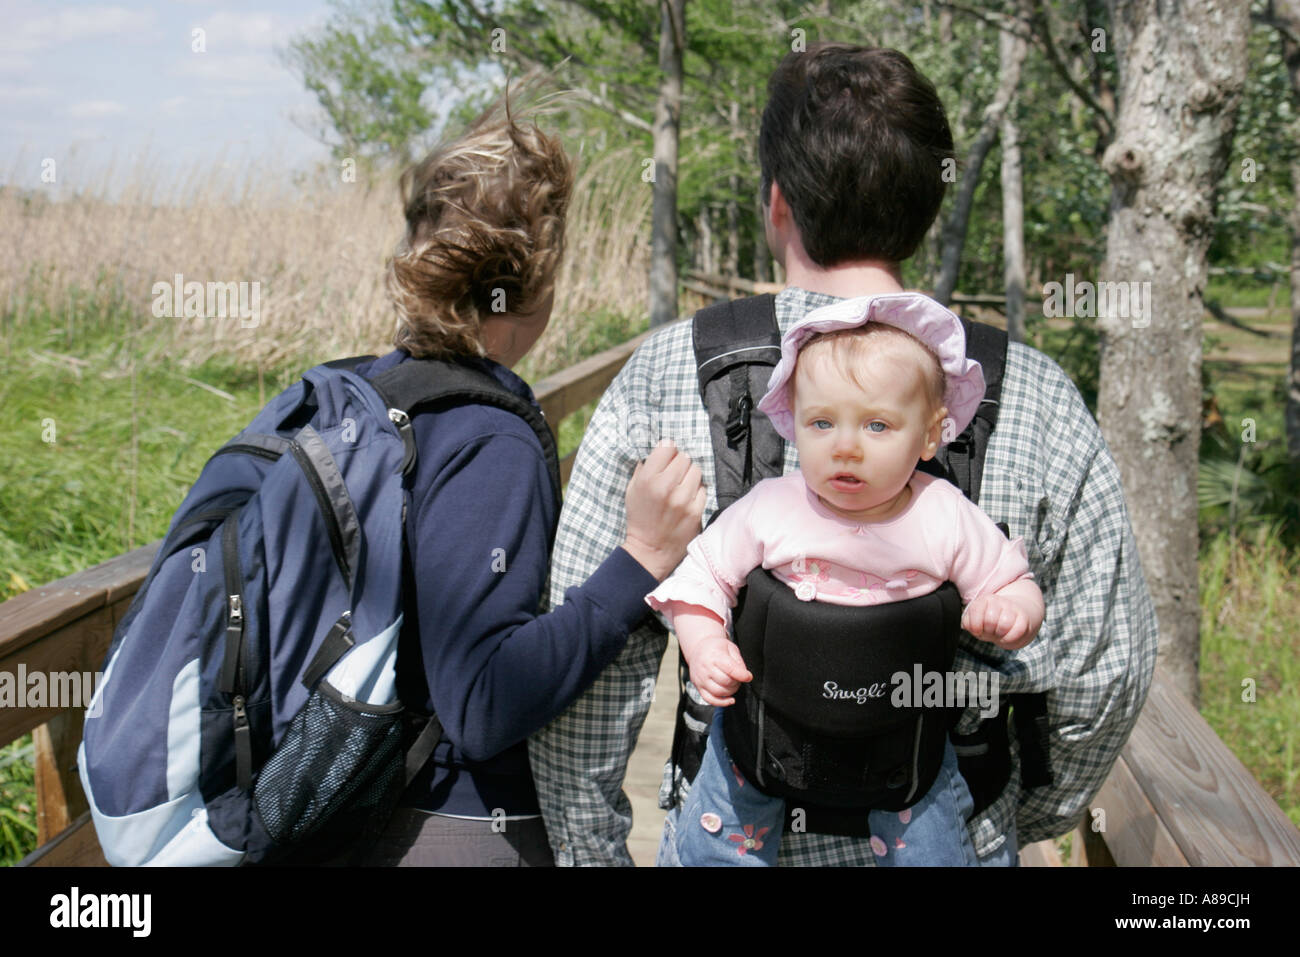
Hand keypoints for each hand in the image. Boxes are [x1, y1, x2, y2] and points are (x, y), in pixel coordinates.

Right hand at [622, 438, 705, 579]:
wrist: (651, 550)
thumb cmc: (640, 518)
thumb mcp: (632, 490)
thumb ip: (644, 468)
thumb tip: (660, 450)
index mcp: (647, 479)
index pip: (667, 446)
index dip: (667, 451)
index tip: (666, 459)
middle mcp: (666, 486)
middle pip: (684, 457)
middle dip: (679, 464)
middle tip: (674, 475)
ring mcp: (683, 499)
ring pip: (696, 470)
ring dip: (690, 475)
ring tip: (682, 486)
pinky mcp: (696, 511)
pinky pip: (703, 488)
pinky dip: (697, 490)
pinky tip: (688, 498)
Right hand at [688, 635, 751, 707]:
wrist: (698, 648)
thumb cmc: (715, 648)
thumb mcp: (730, 647)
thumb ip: (738, 662)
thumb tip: (744, 676)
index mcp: (715, 656)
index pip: (731, 669)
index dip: (743, 675)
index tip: (748, 676)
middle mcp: (706, 668)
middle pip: (726, 682)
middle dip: (737, 682)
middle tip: (738, 678)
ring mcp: (700, 679)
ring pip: (719, 692)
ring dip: (731, 691)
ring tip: (733, 684)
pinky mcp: (698, 687)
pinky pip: (710, 700)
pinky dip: (722, 703)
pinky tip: (730, 700)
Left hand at [961, 594, 1038, 649]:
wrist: (1015, 617)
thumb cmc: (992, 622)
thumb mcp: (976, 622)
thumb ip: (968, 623)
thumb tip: (969, 627)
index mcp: (983, 600)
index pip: (975, 612)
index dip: (975, 627)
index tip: (979, 629)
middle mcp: (998, 601)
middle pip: (990, 620)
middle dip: (988, 631)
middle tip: (991, 631)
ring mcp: (1012, 608)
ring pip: (1004, 624)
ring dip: (1000, 635)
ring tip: (999, 633)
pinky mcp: (1024, 618)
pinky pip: (1017, 631)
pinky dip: (1010, 638)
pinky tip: (1007, 637)